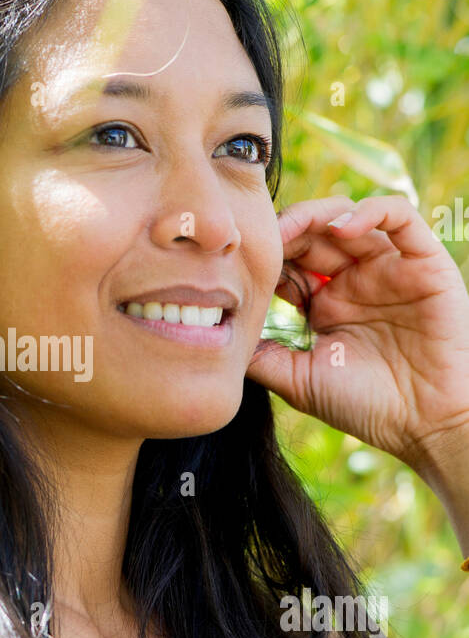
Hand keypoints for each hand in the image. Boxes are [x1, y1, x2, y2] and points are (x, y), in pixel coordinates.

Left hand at [245, 193, 468, 468]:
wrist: (426, 427)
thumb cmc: (368, 408)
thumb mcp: (298, 380)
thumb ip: (259, 356)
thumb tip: (211, 337)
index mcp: (324, 302)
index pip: (289, 260)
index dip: (266, 253)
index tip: (238, 260)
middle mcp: (355, 279)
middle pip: (313, 233)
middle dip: (285, 229)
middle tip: (262, 236)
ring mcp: (389, 268)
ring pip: (349, 216)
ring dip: (318, 214)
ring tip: (293, 228)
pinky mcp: (424, 262)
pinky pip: (399, 216)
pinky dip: (370, 210)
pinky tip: (342, 227)